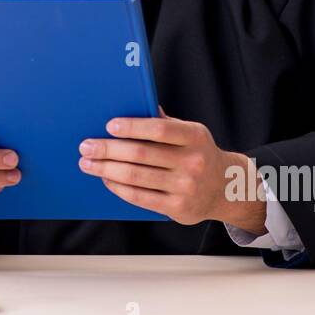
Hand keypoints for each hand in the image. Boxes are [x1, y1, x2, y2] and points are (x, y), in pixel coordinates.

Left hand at [76, 106, 266, 231]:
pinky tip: (105, 179)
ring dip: (106, 169)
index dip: (133, 127)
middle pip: (141, 154)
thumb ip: (165, 122)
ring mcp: (186, 187)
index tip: (109, 126)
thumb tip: (132, 106)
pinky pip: (139, 197)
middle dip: (108, 149)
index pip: (160, 129)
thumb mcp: (191, 133)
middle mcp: (193, 162)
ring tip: (88, 163)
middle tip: (86, 146)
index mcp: (195, 137)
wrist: (227, 188)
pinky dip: (118, 187)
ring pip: (136, 177)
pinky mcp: (177, 208)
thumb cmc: (199, 153)